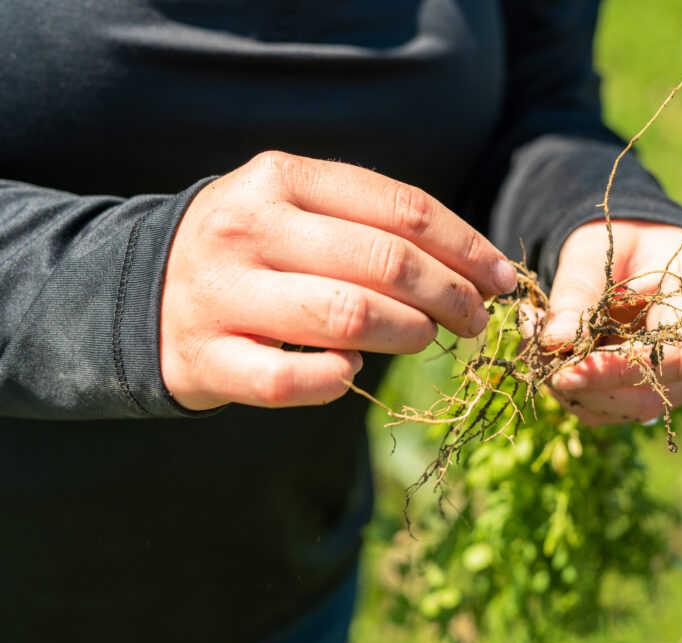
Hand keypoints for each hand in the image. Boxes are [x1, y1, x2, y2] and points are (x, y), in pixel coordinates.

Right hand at [161, 151, 517, 410]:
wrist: (137, 290)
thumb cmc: (252, 251)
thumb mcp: (298, 209)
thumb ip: (372, 225)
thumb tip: (476, 268)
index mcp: (282, 179)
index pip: (401, 209)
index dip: (465, 247)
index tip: (501, 277)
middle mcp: (250, 229)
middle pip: (384, 263)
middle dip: (451, 296)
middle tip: (476, 319)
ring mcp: (223, 295)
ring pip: (347, 318)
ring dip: (408, 334)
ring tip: (427, 338)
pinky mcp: (206, 358)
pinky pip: (290, 381)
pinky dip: (336, 380)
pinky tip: (352, 372)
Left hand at [540, 219, 681, 425]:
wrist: (640, 249)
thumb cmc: (624, 240)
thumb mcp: (596, 252)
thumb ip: (577, 294)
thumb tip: (554, 342)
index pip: (672, 359)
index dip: (615, 371)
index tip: (565, 371)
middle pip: (651, 395)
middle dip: (586, 385)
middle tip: (536, 356)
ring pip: (629, 408)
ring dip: (574, 391)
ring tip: (534, 350)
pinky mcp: (659, 389)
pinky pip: (615, 408)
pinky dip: (576, 392)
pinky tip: (548, 359)